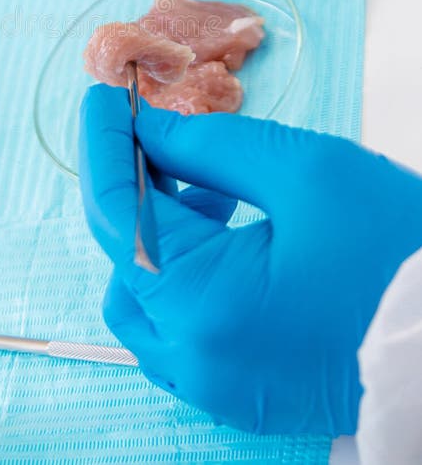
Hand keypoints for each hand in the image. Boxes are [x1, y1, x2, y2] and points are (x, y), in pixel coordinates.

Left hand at [79, 84, 421, 435]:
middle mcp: (194, 358)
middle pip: (124, 252)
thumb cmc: (399, 255)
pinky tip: (220, 233)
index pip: (117, 209)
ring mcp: (213, 385)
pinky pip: (175, 328)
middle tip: (158, 134)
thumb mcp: (306, 170)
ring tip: (204, 186)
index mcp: (206, 302)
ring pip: (142, 295)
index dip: (101, 144)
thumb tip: (147, 130)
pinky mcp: (236, 391)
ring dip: (156, 231)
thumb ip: (209, 144)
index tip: (99, 99)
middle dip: (132, 184)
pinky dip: (179, 273)